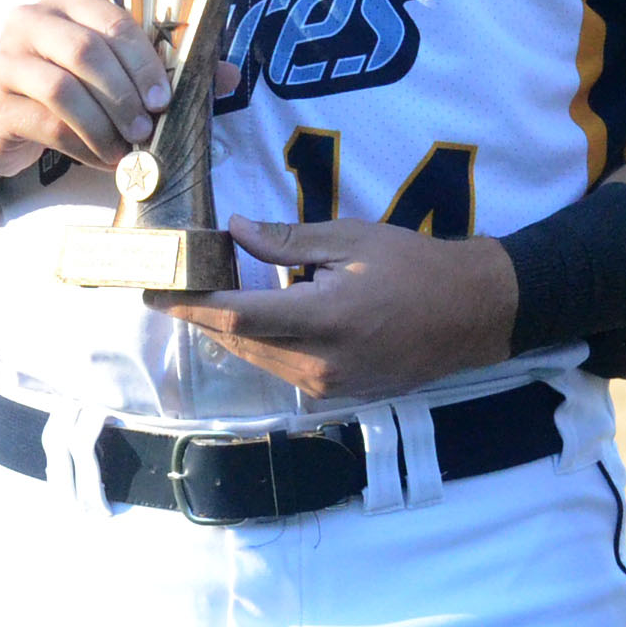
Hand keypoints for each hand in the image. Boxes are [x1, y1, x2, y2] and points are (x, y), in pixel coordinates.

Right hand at [0, 0, 171, 180]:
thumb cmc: (50, 88)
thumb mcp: (88, 66)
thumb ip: (128, 67)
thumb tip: (189, 90)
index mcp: (64, 1)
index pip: (114, 22)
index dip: (144, 63)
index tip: (162, 99)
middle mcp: (30, 20)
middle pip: (88, 51)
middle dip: (124, 95)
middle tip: (145, 129)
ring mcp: (6, 59)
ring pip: (65, 89)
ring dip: (104, 124)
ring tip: (124, 149)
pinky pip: (48, 125)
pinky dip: (84, 146)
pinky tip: (101, 160)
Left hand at [150, 217, 519, 401]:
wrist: (472, 315)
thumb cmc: (415, 266)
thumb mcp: (351, 239)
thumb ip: (288, 240)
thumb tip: (234, 231)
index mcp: (323, 321)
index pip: (236, 317)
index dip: (188, 304)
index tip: (152, 288)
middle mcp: (319, 364)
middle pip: (238, 342)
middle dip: (199, 315)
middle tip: (169, 284)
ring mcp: (328, 387)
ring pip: (256, 359)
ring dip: (227, 330)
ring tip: (203, 295)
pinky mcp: (337, 395)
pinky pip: (281, 369)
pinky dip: (258, 343)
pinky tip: (252, 316)